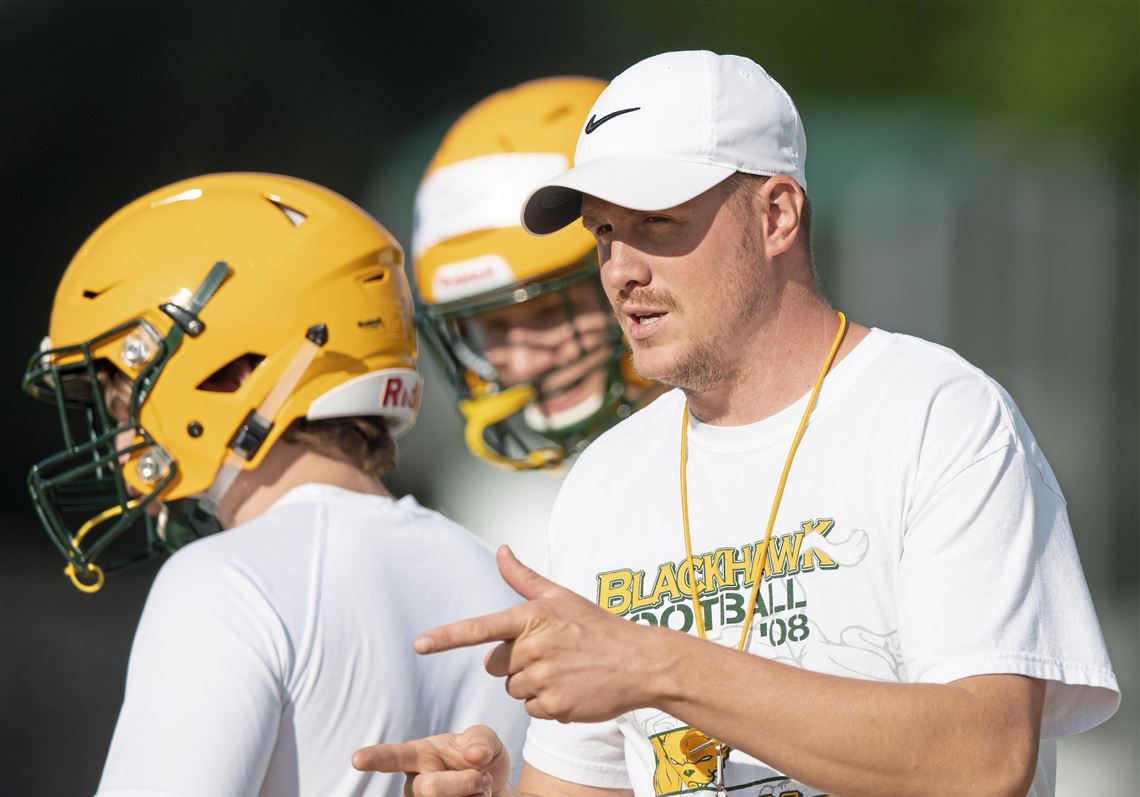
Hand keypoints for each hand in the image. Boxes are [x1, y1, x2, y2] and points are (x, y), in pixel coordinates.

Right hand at [352, 725, 508, 796]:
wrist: (495, 785)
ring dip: (477, 796)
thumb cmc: (480, 757)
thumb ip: (480, 740)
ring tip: (481, 786)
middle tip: (482, 775)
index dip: (375, 758)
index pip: (393, 756)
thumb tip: (475, 755)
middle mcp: (414, 783)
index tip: (358, 759)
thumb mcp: (485, 740)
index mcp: (418, 754)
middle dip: (465, 782)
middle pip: (430, 789)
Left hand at [414, 546, 653, 722]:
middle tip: (552, 654)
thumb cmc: (597, 627)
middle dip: (516, 663)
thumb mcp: (561, 597)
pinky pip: (533, 711)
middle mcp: (532, 649)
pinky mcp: (554, 706)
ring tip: (566, 671)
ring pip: (514, 690)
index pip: (480, 628)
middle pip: (496, 666)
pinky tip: (572, 690)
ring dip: (533, 685)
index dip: (446, 637)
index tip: (419, 644)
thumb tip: (501, 550)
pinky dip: (549, 704)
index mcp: (530, 618)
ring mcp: (543, 679)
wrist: (639, 662)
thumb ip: (524, 578)